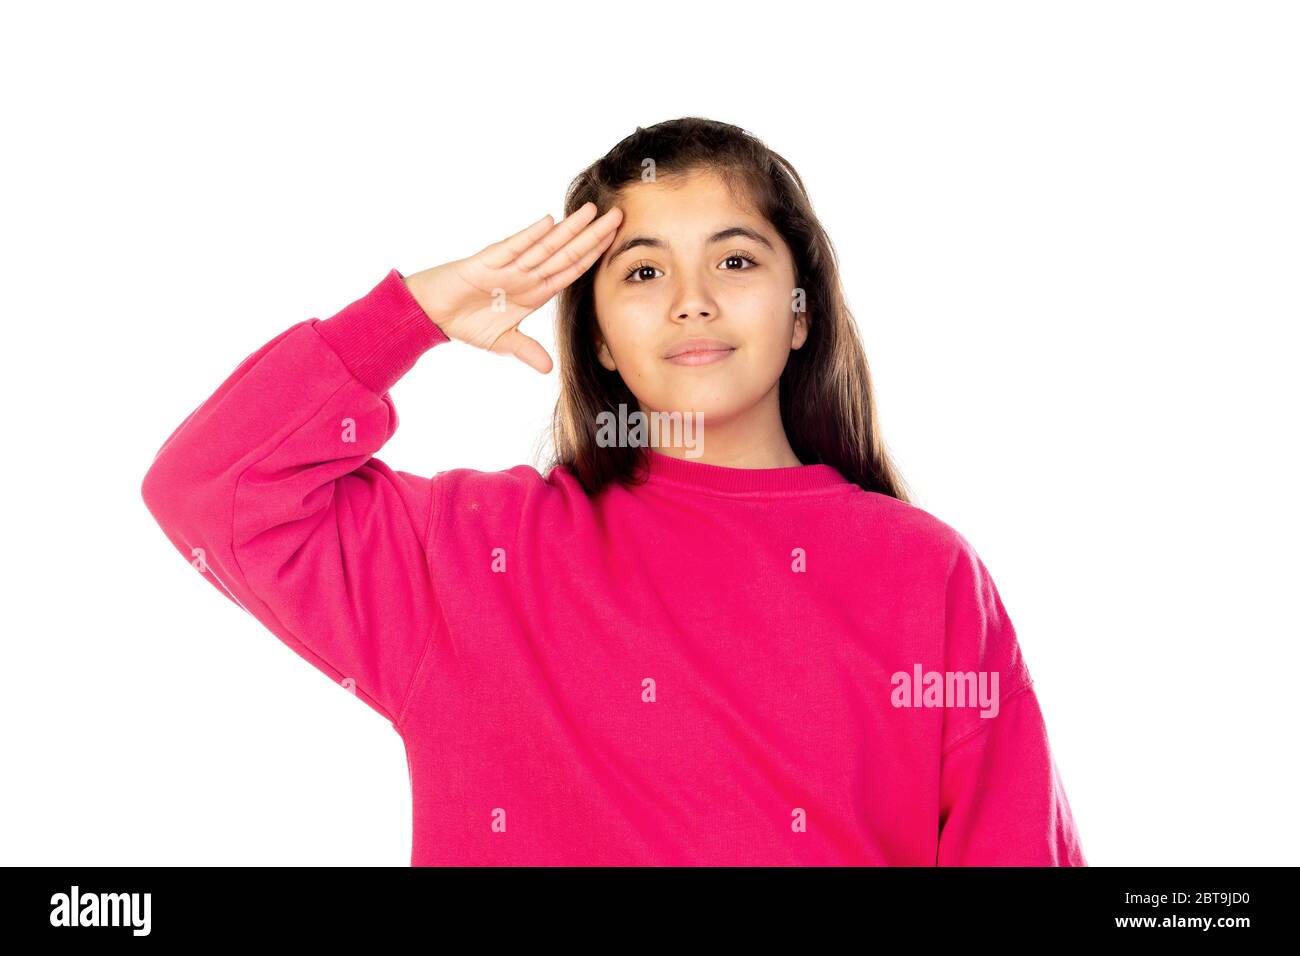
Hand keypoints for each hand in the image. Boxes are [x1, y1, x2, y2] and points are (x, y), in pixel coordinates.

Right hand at [403, 201, 622, 373]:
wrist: (431, 313)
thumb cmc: (466, 321)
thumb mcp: (501, 342)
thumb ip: (526, 350)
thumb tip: (549, 368)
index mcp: (534, 291)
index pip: (571, 270)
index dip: (594, 256)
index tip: (617, 242)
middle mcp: (525, 274)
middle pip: (566, 253)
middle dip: (593, 236)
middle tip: (620, 216)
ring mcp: (507, 266)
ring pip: (545, 246)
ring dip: (569, 230)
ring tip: (592, 211)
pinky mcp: (485, 263)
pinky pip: (511, 247)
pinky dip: (530, 236)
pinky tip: (549, 223)